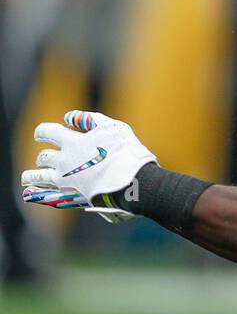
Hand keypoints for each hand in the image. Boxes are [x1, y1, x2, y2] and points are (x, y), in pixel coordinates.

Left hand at [21, 110, 156, 223]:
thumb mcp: (112, 127)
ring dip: (31, 176)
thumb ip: (89, 119)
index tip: (40, 134)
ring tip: (28, 178)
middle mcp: (63, 160)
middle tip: (44, 159)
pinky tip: (29, 194)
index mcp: (72, 141)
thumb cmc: (125, 151)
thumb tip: (69, 117)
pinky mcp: (68, 196)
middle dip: (42, 157)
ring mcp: (64, 180)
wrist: (131, 180)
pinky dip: (35, 194)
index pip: (47, 132)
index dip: (42, 132)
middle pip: (43, 157)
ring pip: (37, 177)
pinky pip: (45, 195)